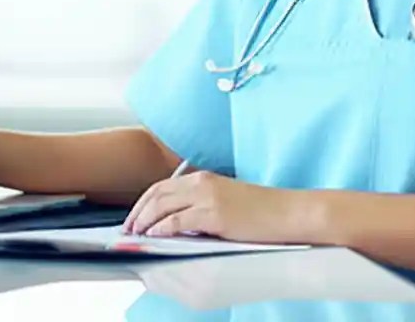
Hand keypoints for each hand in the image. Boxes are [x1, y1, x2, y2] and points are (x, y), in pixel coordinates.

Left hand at [121, 170, 298, 242]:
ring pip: (162, 205)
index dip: (143, 202)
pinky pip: (178, 220)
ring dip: (144, 221)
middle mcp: (202, 183)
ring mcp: (208, 198)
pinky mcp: (214, 214)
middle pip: (156, 194)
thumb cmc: (261, 211)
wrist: (287, 213)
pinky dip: (161, 228)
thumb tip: (175, 224)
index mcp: (203, 178)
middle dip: (138, 212)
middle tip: (128, 229)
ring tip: (135, 234)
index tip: (133, 217)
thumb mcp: (225, 201)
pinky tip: (154, 236)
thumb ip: (200, 206)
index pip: (162, 186)